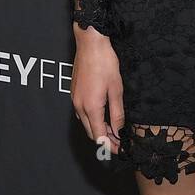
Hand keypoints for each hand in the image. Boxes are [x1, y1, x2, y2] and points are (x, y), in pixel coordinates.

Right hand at [71, 26, 124, 155]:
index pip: (99, 137)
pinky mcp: (74, 93)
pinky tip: (103, 115)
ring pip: (85, 123)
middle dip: (105, 140)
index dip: (110, 147)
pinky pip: (82, 113)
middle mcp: (79, 106)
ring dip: (99, 129)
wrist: (90, 44)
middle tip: (120, 142)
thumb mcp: (116, 89)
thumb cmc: (105, 63)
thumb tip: (119, 130)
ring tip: (114, 129)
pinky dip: (92, 119)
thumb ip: (117, 113)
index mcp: (90, 107)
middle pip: (91, 132)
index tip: (120, 151)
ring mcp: (75, 99)